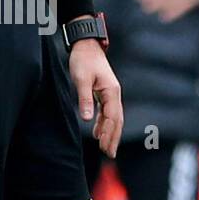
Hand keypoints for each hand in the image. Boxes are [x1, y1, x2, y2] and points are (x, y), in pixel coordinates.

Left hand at [69, 39, 123, 157]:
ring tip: (106, 148)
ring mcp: (110, 93)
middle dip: (114, 137)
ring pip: (113, 117)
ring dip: (110, 133)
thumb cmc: (83, 60)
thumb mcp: (81, 79)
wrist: (86, 45)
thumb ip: (85, 99)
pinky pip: (107, 112)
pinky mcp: (104, 92)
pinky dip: (103, 123)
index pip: (112, 117)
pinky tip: (98, 133)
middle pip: (117, 120)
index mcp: (111, 91)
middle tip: (110, 154)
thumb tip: (87, 119)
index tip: (104, 146)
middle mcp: (114, 93)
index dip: (109, 133)